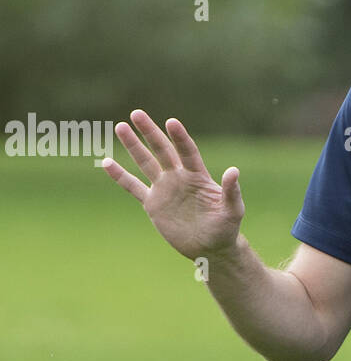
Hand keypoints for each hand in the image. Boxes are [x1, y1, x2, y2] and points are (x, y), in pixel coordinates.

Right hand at [101, 111, 243, 260]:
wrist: (210, 247)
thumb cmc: (226, 228)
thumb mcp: (232, 211)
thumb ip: (231, 191)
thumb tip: (234, 170)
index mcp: (198, 176)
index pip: (187, 152)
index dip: (180, 138)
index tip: (171, 122)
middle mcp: (179, 177)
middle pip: (162, 150)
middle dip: (150, 132)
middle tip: (137, 113)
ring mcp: (164, 189)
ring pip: (145, 163)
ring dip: (133, 146)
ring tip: (120, 127)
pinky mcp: (153, 203)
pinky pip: (133, 187)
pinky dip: (120, 176)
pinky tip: (106, 162)